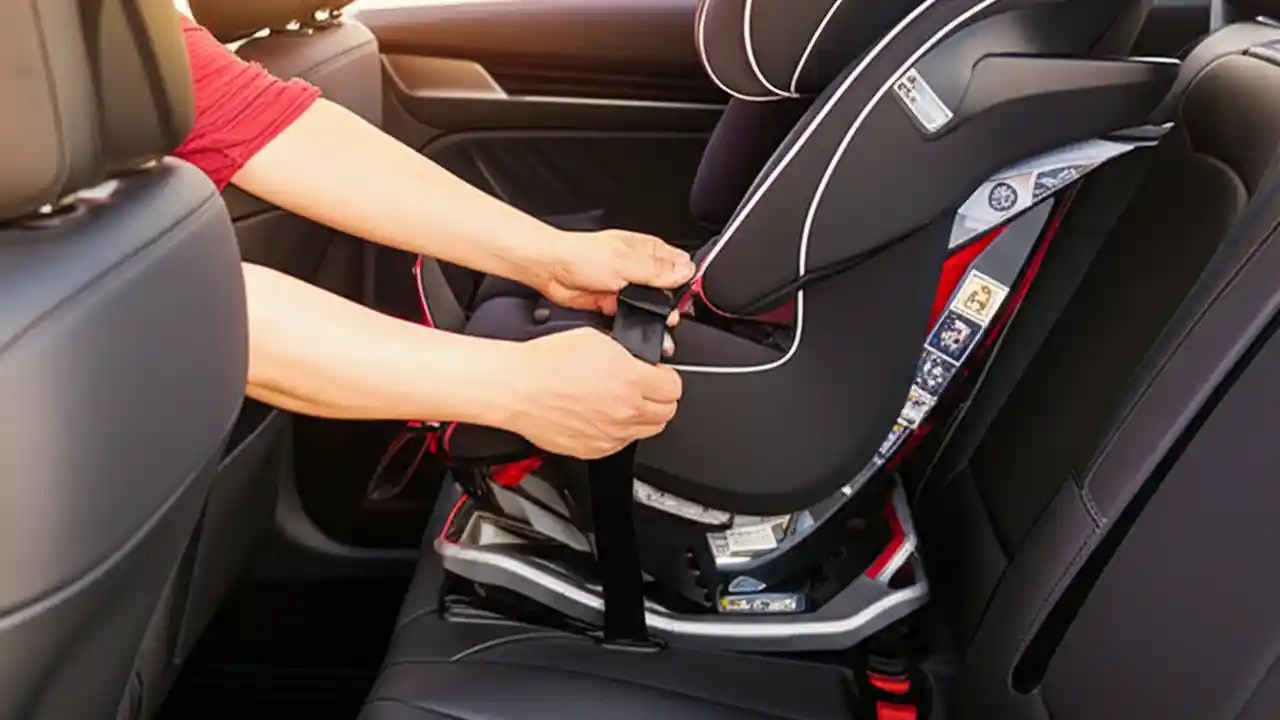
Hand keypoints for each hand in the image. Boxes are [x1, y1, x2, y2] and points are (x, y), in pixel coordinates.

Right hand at [504, 328, 682, 458]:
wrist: (518, 388)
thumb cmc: (547, 362)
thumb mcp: (596, 339)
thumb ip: (627, 353)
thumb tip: (639, 360)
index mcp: (631, 380)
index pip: (674, 387)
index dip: (666, 378)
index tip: (658, 375)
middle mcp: (625, 411)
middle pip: (667, 412)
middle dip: (659, 398)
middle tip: (645, 389)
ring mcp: (611, 434)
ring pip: (648, 431)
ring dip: (643, 416)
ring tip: (624, 402)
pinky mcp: (594, 450)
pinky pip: (622, 444)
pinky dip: (619, 432)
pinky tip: (604, 416)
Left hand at [538, 229, 696, 314]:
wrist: (551, 270)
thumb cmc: (582, 255)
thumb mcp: (626, 261)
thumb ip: (657, 270)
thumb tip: (687, 271)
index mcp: (647, 251)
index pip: (679, 265)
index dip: (685, 282)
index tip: (686, 296)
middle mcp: (639, 268)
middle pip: (666, 290)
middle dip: (667, 305)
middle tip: (668, 315)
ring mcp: (626, 286)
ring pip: (648, 306)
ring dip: (649, 315)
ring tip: (648, 319)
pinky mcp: (613, 302)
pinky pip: (629, 316)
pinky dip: (629, 320)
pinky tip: (627, 319)